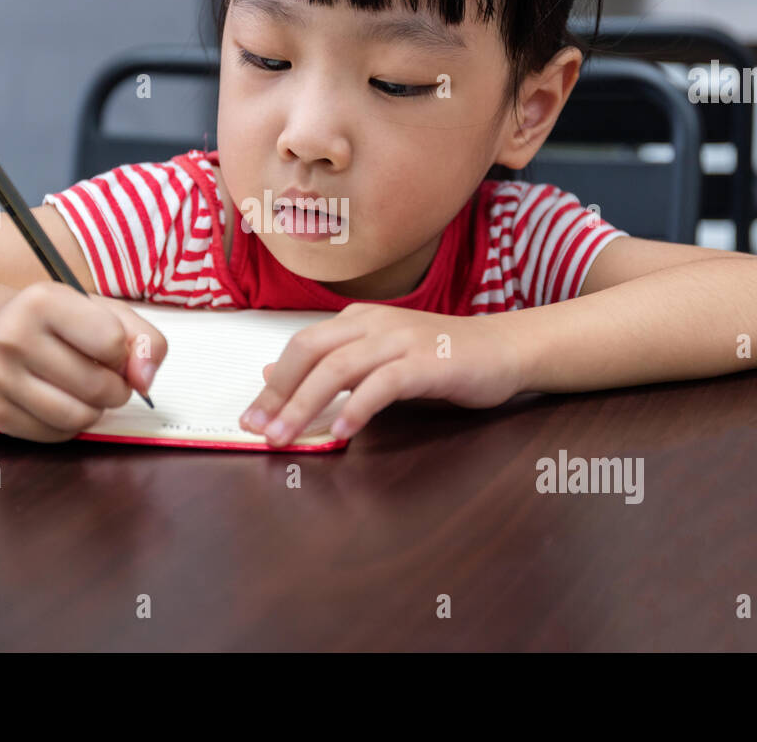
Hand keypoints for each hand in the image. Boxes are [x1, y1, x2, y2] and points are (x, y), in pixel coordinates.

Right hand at [0, 281, 165, 442]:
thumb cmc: (57, 322)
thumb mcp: (103, 311)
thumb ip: (142, 339)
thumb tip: (145, 381)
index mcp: (42, 301)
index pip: (111, 341)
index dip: (122, 353)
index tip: (111, 350)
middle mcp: (12, 336)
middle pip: (97, 385)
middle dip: (116, 389)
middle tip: (108, 378)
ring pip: (79, 417)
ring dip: (96, 410)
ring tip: (87, 392)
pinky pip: (57, 434)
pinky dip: (71, 425)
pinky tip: (62, 402)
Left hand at [238, 302, 523, 446]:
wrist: (504, 349)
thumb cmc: (440, 358)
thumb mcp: (377, 357)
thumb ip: (330, 364)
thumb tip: (272, 370)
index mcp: (358, 320)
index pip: (301, 346)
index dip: (273, 382)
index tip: (252, 416)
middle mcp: (374, 323)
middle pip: (310, 352)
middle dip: (279, 393)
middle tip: (259, 429)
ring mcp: (401, 340)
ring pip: (339, 368)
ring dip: (306, 405)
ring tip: (287, 437)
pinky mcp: (427, 363)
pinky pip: (383, 384)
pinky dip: (358, 408)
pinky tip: (343, 432)